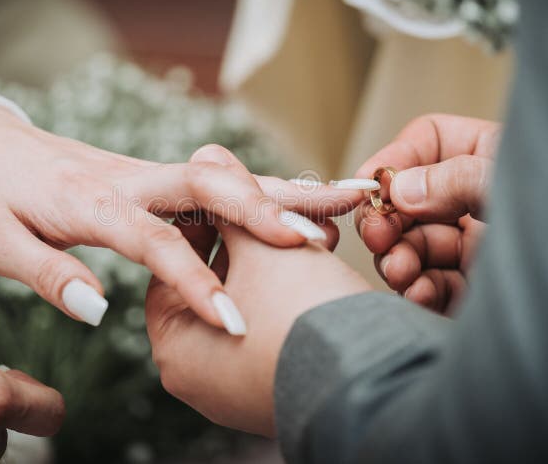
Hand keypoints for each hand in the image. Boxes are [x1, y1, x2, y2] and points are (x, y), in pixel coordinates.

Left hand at [0, 99, 363, 328]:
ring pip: (223, 177)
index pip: (154, 241)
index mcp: (91, 201)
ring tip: (344, 199)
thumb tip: (100, 311)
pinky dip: (262, 187)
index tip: (234, 320)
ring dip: (282, 190)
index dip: (195, 281)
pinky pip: (214, 181)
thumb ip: (49, 275)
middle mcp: (129, 179)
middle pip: (210, 187)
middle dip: (268, 209)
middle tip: (323, 233)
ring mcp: (144, 173)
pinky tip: (300, 198)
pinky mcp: (150, 177)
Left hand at [145, 147, 372, 434]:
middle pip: (218, 286)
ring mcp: (234, 393)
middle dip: (255, 243)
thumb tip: (207, 151)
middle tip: (282, 214)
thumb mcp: (263, 243)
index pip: (174, 265)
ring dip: (278, 266)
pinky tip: (323, 270)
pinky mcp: (274, 395)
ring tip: (320, 238)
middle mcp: (195, 379)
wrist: (374, 385)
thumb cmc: (303, 311)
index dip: (210, 220)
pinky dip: (290, 301)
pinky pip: (272, 335)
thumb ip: (230, 196)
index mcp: (173, 346)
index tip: (240, 197)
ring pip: (250, 309)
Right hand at [354, 114, 498, 312]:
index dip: (393, 161)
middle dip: (386, 221)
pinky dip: (418, 292)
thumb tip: (398, 188)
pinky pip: (433, 288)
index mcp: (489, 157)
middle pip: (407, 202)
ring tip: (400, 271)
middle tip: (379, 237)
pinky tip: (418, 293)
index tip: (371, 187)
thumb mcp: (512, 183)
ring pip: (412, 248)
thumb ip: (454, 179)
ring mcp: (475, 246)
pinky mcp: (477, 291)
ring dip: (397, 260)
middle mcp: (476, 200)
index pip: (427, 142)